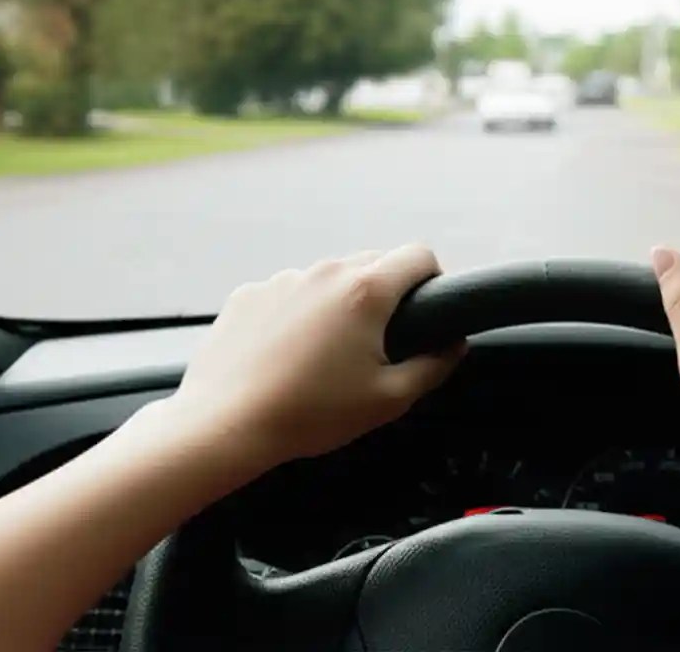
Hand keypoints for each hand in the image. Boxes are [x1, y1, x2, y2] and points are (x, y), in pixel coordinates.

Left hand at [167, 245, 464, 467]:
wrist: (226, 425)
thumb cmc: (310, 415)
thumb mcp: (390, 399)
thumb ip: (433, 365)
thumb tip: (453, 344)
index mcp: (366, 292)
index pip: (419, 255)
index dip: (433, 279)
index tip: (427, 309)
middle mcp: (324, 273)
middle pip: (374, 262)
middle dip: (386, 294)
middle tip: (380, 343)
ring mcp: (282, 280)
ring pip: (329, 279)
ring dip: (339, 305)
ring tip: (327, 357)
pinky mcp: (249, 294)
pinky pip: (289, 294)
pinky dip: (298, 316)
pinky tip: (288, 357)